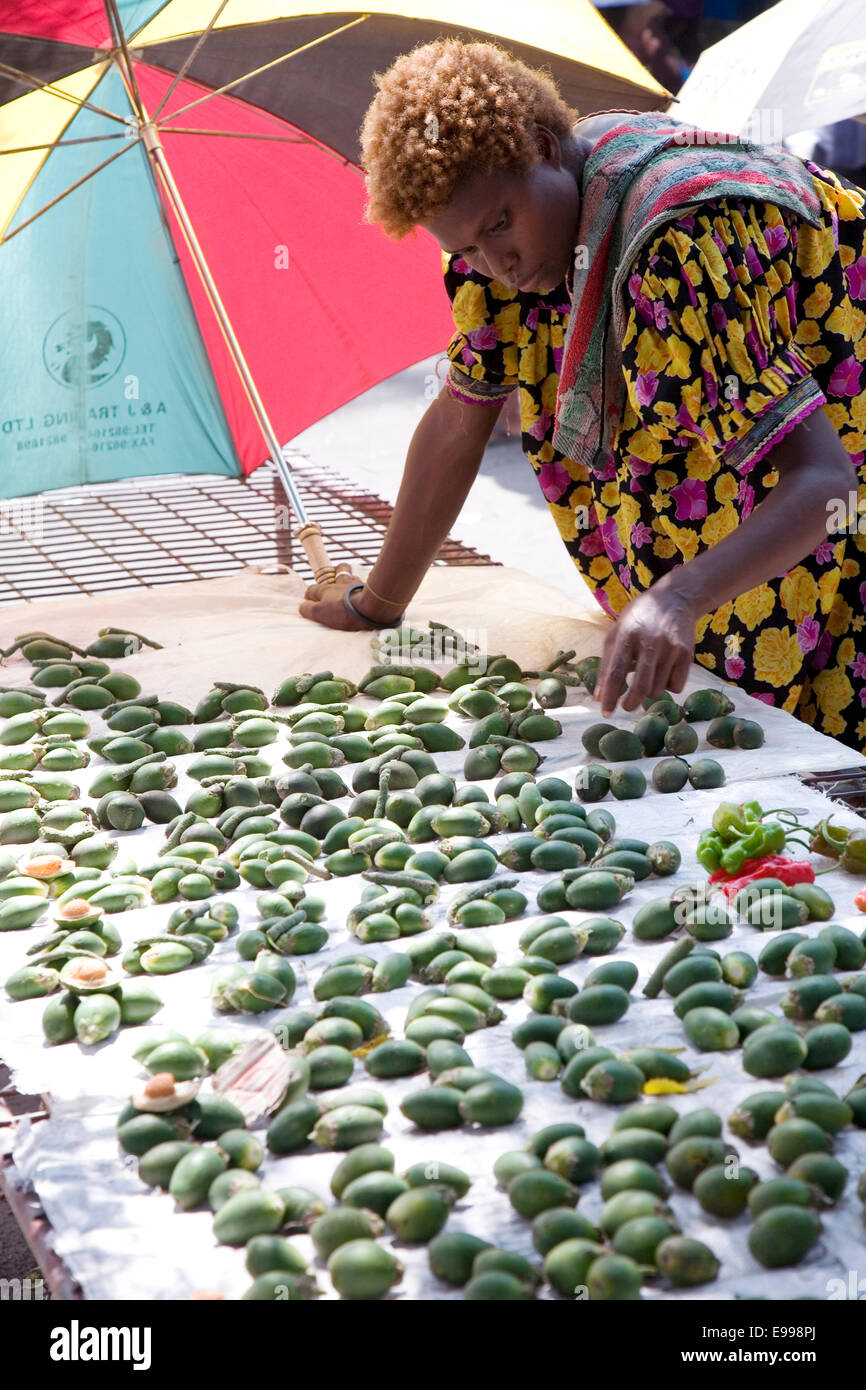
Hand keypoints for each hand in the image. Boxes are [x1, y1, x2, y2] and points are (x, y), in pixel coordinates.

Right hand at [298, 568, 369, 630]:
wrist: (370, 608)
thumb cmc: (344, 611)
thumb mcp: (320, 613)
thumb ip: (308, 609)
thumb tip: (302, 607)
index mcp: (326, 589)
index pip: (312, 589)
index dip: (310, 595)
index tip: (311, 601)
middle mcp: (341, 582)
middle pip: (338, 571)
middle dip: (336, 573)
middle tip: (335, 580)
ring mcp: (357, 583)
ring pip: (352, 576)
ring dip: (350, 580)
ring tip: (351, 588)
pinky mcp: (370, 588)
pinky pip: (365, 584)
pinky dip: (363, 588)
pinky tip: (364, 595)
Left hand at [595, 579, 696, 715]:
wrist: (675, 598)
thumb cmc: (639, 618)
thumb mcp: (616, 632)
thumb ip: (606, 664)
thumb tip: (599, 697)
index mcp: (627, 634)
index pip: (616, 672)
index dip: (610, 696)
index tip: (605, 712)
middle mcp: (650, 641)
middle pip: (640, 686)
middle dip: (631, 703)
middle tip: (627, 705)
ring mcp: (671, 647)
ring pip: (658, 689)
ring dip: (649, 691)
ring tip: (647, 677)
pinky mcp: (687, 653)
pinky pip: (676, 686)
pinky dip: (668, 686)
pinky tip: (664, 673)